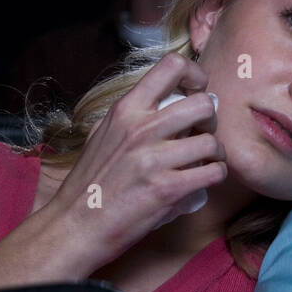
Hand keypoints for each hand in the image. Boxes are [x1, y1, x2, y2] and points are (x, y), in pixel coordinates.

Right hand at [50, 53, 227, 266]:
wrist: (75, 226)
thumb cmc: (90, 182)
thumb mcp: (104, 133)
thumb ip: (135, 114)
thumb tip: (174, 98)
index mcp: (126, 110)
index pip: (172, 65)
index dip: (195, 75)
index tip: (197, 91)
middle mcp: (140, 129)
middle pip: (204, 103)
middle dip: (211, 119)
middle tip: (202, 133)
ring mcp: (153, 160)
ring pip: (213, 142)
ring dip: (216, 154)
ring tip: (204, 162)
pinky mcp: (166, 190)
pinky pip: (213, 173)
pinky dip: (214, 176)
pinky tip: (202, 180)